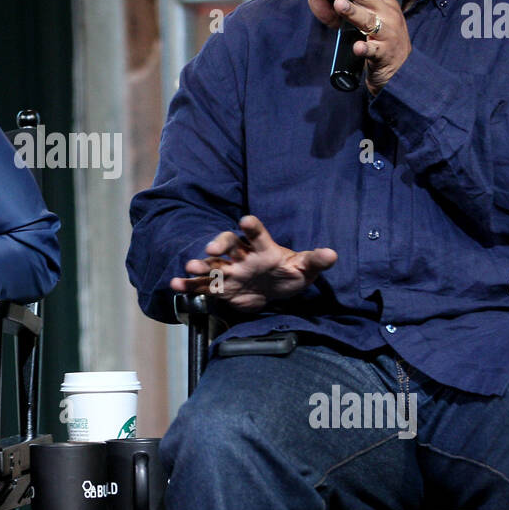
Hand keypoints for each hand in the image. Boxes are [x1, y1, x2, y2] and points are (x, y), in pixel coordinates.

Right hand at [170, 215, 337, 311]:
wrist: (274, 290)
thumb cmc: (290, 273)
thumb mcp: (306, 268)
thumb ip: (315, 260)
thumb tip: (332, 254)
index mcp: (263, 248)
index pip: (257, 234)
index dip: (252, 227)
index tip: (246, 220)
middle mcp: (242, 255)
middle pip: (228, 245)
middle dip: (220, 245)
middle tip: (211, 249)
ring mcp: (229, 271)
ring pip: (211, 264)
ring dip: (200, 265)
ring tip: (188, 267)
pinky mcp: (221, 287)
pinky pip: (203, 285)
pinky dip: (189, 285)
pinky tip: (176, 286)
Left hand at [305, 0, 410, 94]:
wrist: (399, 71)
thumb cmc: (375, 42)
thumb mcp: (352, 26)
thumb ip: (331, 13)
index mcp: (381, 1)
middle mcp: (386, 13)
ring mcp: (388, 33)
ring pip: (369, 20)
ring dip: (353, 11)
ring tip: (339, 4)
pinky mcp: (385, 54)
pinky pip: (374, 50)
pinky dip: (366, 48)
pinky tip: (357, 47)